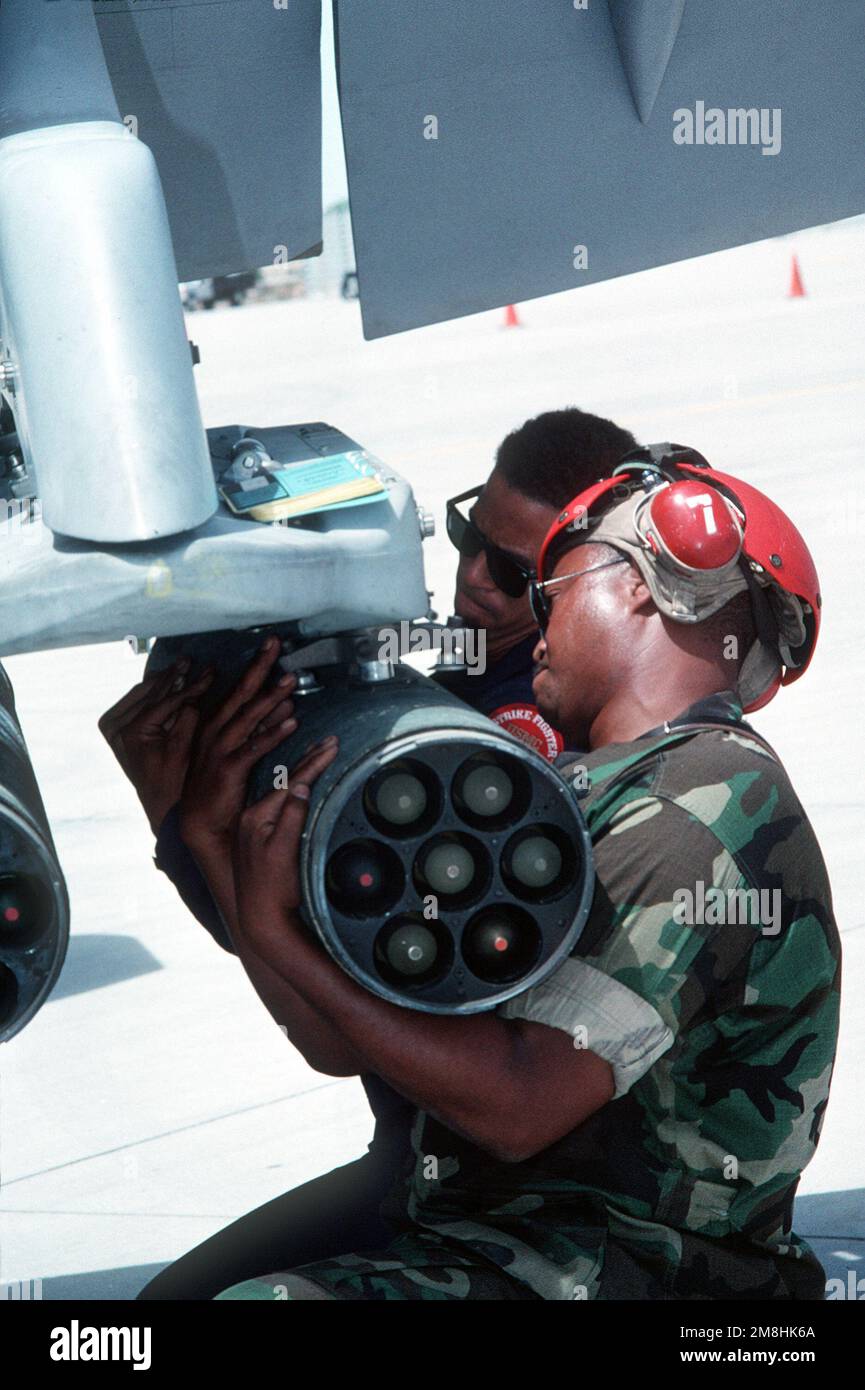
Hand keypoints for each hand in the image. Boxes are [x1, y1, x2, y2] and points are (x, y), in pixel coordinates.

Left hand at [99, 658, 215, 834]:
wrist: (162, 808)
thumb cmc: (175, 783)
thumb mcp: (184, 749)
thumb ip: (187, 717)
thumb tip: (194, 691)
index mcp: (129, 732)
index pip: (164, 700)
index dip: (190, 686)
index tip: (211, 673)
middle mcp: (115, 727)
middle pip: (149, 693)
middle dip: (174, 678)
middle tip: (192, 661)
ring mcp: (113, 728)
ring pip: (142, 694)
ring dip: (164, 681)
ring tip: (184, 666)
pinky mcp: (116, 730)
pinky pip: (138, 702)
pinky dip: (155, 692)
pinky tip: (170, 680)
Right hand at [178, 636, 298, 854]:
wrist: (199, 823)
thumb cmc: (219, 787)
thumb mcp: (240, 750)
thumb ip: (260, 727)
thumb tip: (285, 704)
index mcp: (215, 724)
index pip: (238, 689)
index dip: (254, 666)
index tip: (271, 644)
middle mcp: (214, 731)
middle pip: (240, 693)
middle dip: (258, 667)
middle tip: (275, 643)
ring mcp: (218, 749)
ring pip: (247, 716)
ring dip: (270, 696)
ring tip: (290, 679)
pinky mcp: (227, 770)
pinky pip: (253, 747)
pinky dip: (272, 733)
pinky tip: (291, 722)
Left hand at [231, 735, 339, 937]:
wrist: (261, 920)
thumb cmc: (275, 890)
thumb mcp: (285, 852)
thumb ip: (291, 817)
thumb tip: (301, 786)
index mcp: (255, 817)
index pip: (290, 782)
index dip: (313, 763)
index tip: (332, 745)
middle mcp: (251, 818)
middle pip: (283, 781)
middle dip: (308, 760)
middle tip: (329, 740)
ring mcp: (254, 827)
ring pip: (279, 789)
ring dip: (299, 769)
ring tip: (315, 750)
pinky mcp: (260, 837)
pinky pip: (278, 801)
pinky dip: (292, 786)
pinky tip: (299, 780)